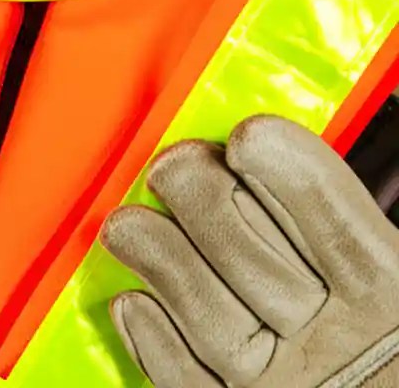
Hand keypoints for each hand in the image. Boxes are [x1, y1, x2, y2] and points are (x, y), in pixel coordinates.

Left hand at [101, 115, 398, 386]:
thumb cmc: (376, 339)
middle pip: (257, 262)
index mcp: (391, 299)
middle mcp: (340, 348)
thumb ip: (339, 220)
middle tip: (172, 166)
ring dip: (160, 260)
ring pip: (210, 317)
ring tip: (127, 224)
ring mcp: (287, 386)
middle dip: (203, 202)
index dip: (289, 174)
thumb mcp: (388, 276)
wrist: (371, 386)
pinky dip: (153, 339)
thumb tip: (270, 152)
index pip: (336, 226)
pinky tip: (131, 301)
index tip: (250, 136)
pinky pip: (186, 382)